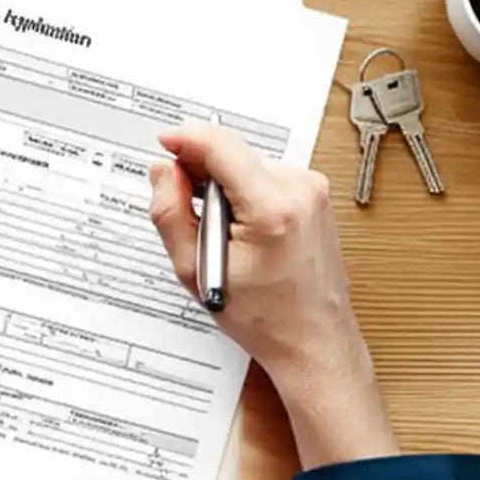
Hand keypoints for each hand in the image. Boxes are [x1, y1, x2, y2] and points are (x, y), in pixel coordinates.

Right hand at [147, 121, 397, 469]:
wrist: (313, 340)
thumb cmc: (265, 317)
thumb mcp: (196, 271)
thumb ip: (170, 215)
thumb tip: (162, 173)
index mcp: (273, 209)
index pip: (220, 146)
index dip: (185, 138)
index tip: (164, 142)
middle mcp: (300, 191)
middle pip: (232, 155)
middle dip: (203, 176)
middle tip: (195, 219)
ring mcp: (314, 191)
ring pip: (247, 166)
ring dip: (226, 189)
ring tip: (227, 236)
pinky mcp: (317, 194)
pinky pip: (267, 178)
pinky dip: (248, 196)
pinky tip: (246, 232)